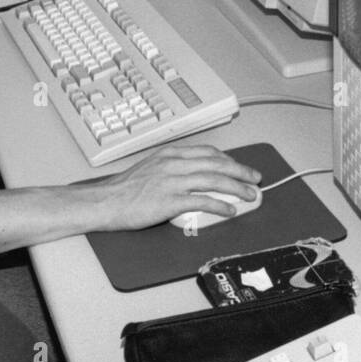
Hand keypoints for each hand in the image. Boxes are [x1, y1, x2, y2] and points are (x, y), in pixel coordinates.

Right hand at [92, 145, 261, 230]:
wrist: (105, 202)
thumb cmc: (124, 190)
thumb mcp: (149, 169)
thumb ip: (171, 169)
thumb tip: (190, 177)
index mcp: (170, 155)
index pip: (207, 152)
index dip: (228, 159)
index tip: (239, 166)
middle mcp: (174, 164)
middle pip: (216, 164)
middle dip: (240, 171)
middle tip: (255, 179)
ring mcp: (172, 181)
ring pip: (214, 180)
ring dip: (237, 187)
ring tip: (250, 195)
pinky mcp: (170, 200)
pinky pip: (202, 201)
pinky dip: (220, 204)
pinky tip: (230, 209)